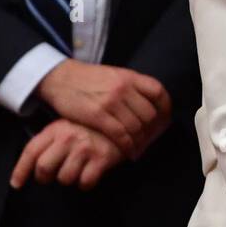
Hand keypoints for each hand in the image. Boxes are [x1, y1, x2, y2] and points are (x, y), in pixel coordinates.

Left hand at [10, 118, 124, 189]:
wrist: (124, 120)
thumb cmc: (92, 127)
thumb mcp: (67, 127)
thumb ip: (50, 141)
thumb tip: (32, 165)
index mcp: (56, 129)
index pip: (31, 151)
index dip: (20, 171)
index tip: (17, 184)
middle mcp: (68, 138)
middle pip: (44, 169)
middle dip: (46, 178)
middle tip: (53, 177)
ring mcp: (85, 148)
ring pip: (65, 178)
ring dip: (69, 179)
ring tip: (77, 171)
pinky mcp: (102, 158)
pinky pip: (85, 182)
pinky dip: (86, 183)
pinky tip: (90, 174)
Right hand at [36, 59, 170, 158]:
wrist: (60, 78)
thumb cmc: (88, 79)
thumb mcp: (115, 75)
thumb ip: (132, 87)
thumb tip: (150, 103)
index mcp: (130, 77)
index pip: (158, 93)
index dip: (165, 108)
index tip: (164, 119)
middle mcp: (123, 88)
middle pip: (149, 114)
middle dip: (151, 129)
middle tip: (149, 139)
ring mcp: (111, 101)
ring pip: (136, 127)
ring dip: (140, 141)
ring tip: (138, 147)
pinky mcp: (97, 115)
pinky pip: (120, 135)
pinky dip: (127, 146)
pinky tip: (128, 151)